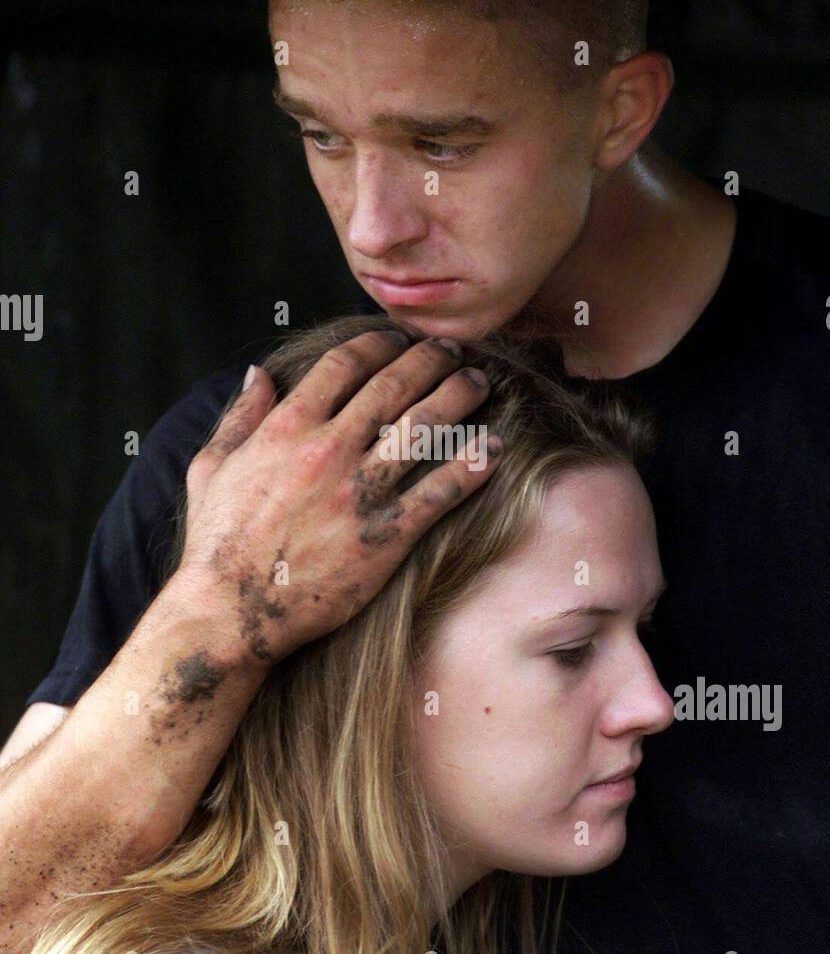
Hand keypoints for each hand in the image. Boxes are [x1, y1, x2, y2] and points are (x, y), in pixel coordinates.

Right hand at [175, 329, 500, 666]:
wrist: (231, 612)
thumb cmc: (216, 542)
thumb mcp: (212, 467)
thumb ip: (239, 415)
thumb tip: (258, 372)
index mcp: (286, 428)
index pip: (345, 363)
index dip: (380, 344)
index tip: (399, 340)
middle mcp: (327, 451)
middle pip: (395, 384)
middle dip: (432, 360)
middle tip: (454, 352)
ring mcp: (359, 493)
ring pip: (425, 427)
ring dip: (460, 397)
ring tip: (478, 384)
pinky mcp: (385, 537)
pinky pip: (440, 491)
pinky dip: (471, 465)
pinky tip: (493, 448)